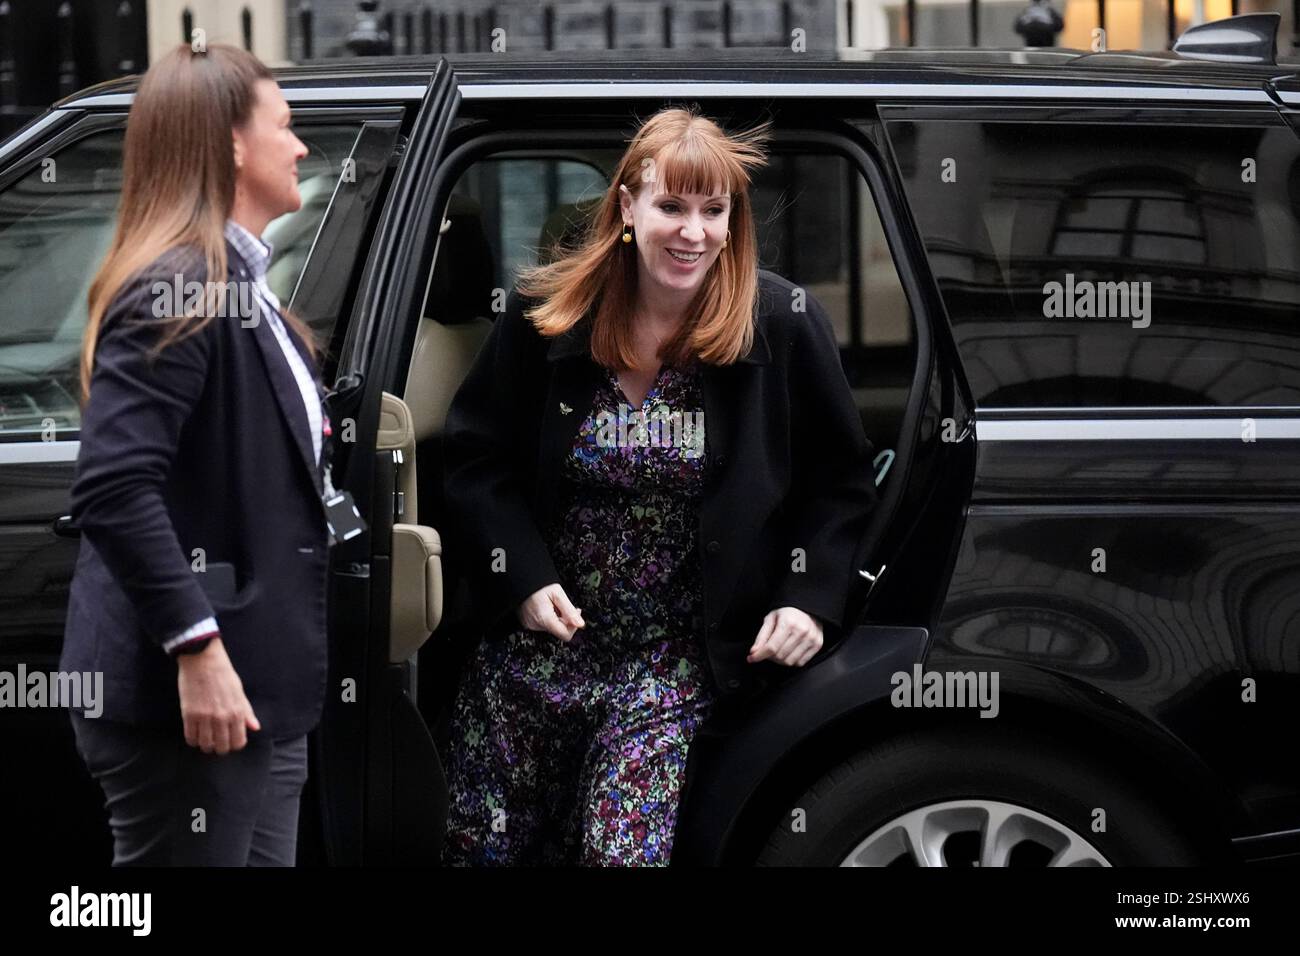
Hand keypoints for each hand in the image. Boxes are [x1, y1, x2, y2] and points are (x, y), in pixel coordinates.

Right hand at [176, 637, 260, 753]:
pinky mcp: (189, 715)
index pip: (238, 742)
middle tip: (217, 741)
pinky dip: (193, 740)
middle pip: (222, 747)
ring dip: (206, 745)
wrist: (203, 660)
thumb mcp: (239, 692)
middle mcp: (222, 717)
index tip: (230, 740)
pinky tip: (195, 734)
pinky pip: (190, 738)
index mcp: (237, 712)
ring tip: (205, 738)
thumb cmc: (223, 674)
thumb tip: (255, 727)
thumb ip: (246, 712)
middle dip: (220, 747)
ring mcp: (205, 717)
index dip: (235, 744)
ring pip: (205, 745)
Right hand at [517, 583, 585, 642]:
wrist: (521, 580)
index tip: (575, 614)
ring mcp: (531, 625)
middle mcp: (536, 625)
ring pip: (552, 628)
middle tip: (564, 605)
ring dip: (557, 618)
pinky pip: (543, 624)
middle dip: (566, 619)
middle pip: (559, 631)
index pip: (566, 635)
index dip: (574, 626)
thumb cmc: (537, 585)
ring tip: (553, 604)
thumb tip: (580, 624)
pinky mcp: (527, 623)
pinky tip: (547, 607)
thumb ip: (569, 610)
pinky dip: (548, 618)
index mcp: (545, 619)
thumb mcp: (557, 593)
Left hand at [748, 607, 823, 666]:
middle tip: (767, 650)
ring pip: (790, 661)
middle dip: (769, 656)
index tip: (752, 658)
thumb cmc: (788, 613)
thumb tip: (754, 652)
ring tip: (779, 650)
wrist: (808, 608)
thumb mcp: (771, 619)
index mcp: (788, 623)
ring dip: (780, 660)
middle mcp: (801, 631)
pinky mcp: (817, 644)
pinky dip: (792, 661)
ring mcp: (811, 639)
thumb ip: (761, 636)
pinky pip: (800, 662)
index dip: (759, 655)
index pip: (771, 647)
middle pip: (780, 656)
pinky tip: (789, 652)